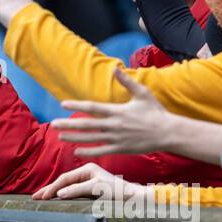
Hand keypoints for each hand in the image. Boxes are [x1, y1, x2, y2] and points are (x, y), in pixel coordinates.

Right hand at [31, 161, 142, 201]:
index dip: (53, 187)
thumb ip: (78, 190)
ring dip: (53, 192)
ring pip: (66, 187)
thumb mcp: (97, 189)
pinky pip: (72, 192)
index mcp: (87, 169)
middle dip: (49, 189)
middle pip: (63, 181)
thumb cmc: (118, 192)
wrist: (134, 198)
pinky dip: (61, 195)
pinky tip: (54, 200)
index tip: (43, 196)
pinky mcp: (90, 190)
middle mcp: (86, 173)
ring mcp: (88, 181)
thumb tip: (59, 194)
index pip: (65, 178)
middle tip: (35, 197)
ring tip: (40, 198)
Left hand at [48, 68, 176, 154]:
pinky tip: (77, 151)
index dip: (76, 106)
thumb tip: (115, 68)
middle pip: (87, 125)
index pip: (92, 108)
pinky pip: (102, 151)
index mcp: (118, 111)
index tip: (63, 104)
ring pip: (91, 139)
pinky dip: (89, 152)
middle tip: (53, 124)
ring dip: (74, 138)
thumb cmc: (156, 112)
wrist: (169, 133)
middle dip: (69, 125)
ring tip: (60, 137)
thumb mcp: (142, 93)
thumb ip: (127, 82)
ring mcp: (117, 138)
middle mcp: (114, 125)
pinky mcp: (121, 149)